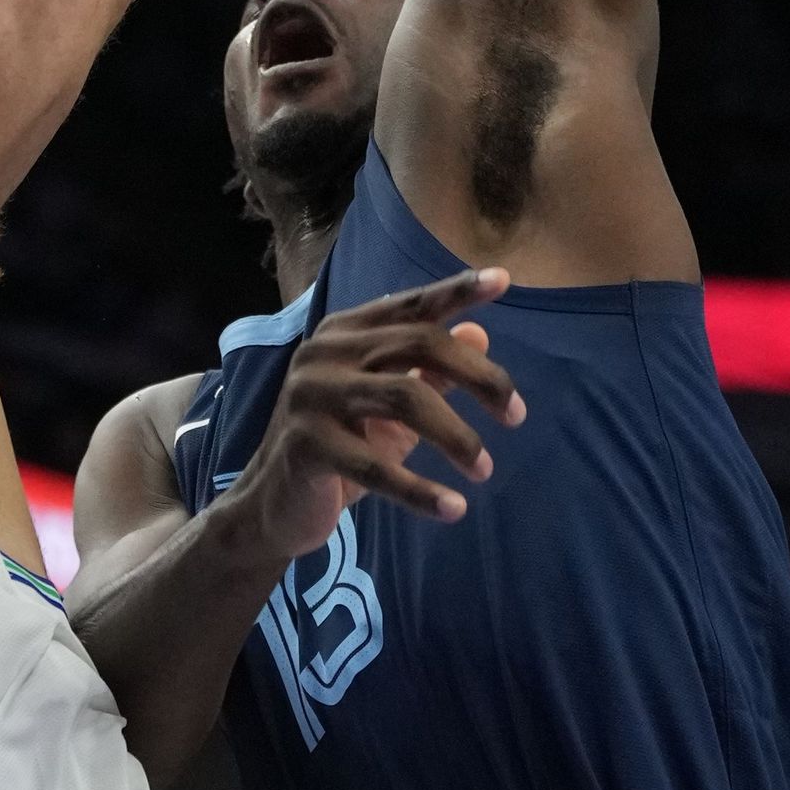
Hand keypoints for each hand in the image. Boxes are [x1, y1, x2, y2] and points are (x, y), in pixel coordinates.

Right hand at [234, 270, 522, 555]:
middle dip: (480, 378)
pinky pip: (376, 467)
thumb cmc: (339, 449)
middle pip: (419, 344)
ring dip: (458, 438)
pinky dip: (421, 491)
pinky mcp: (306, 445)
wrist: (273, 505)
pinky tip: (453, 509)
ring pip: (406, 398)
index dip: (456, 291)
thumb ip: (429, 372)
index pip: (410, 306)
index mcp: (344, 334)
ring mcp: (311, 396)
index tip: (503, 281)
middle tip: (517, 416)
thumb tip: (480, 332)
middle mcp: (325, 353)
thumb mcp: (389, 407)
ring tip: (486, 470)